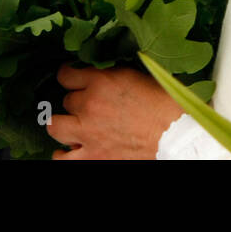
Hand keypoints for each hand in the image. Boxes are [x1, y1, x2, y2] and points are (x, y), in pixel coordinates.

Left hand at [47, 64, 182, 159]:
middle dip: (78, 103)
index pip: (66, 75)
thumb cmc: (164, 107)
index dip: (67, 75)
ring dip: (63, 125)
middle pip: (67, 100)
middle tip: (90, 106)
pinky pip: (63, 159)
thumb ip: (111, 75)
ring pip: (55, 126)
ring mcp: (88, 134)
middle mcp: (90, 106)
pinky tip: (69, 150)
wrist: (175, 138)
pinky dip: (63, 154)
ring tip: (71, 127)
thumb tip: (98, 72)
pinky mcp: (93, 157)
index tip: (70, 77)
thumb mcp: (137, 76)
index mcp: (102, 82)